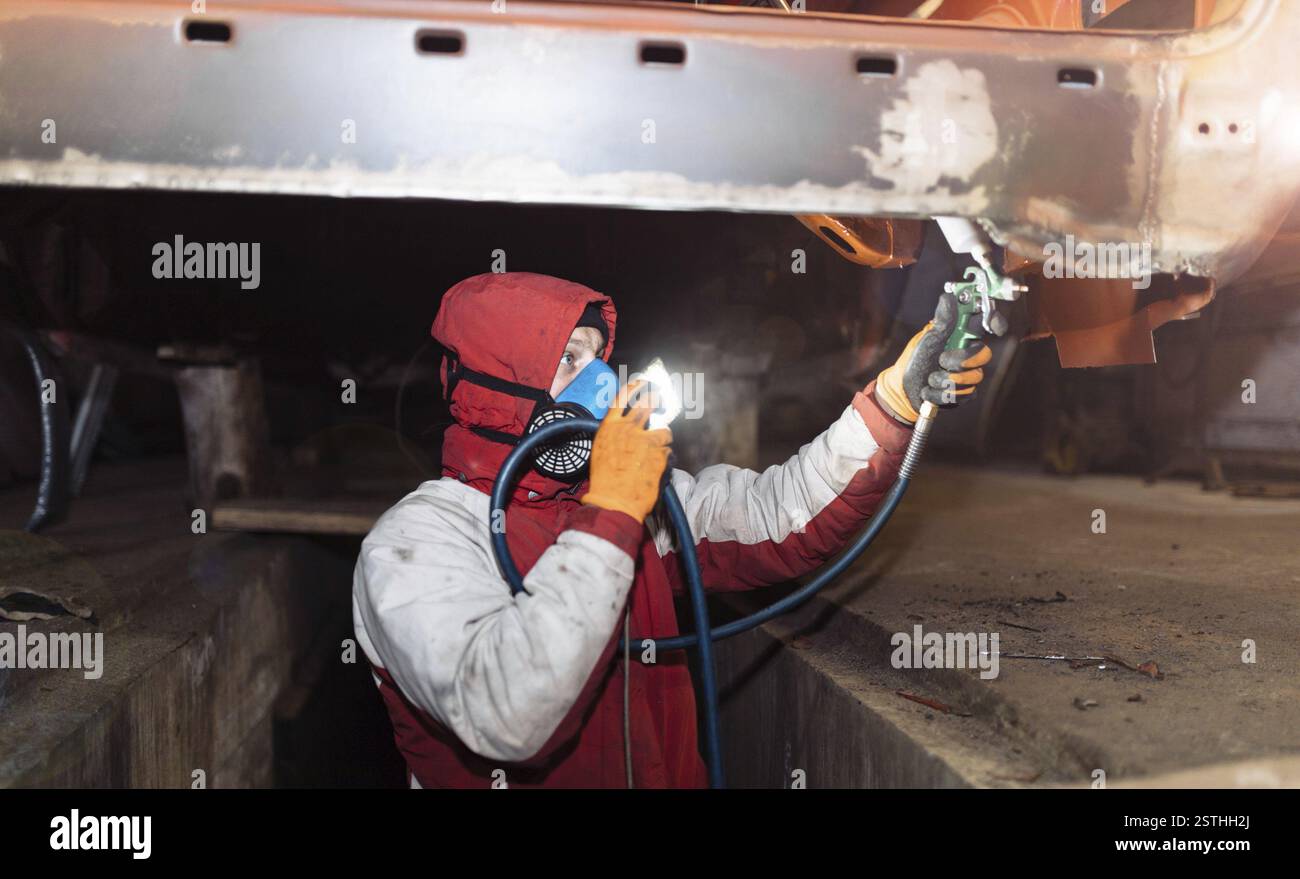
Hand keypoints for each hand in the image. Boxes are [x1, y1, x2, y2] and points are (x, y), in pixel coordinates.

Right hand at [580, 381, 671, 523]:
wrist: (614, 501)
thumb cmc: (604, 481)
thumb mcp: (601, 452)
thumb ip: (614, 437)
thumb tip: (626, 433)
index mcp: (610, 428)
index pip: (622, 398)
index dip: (634, 386)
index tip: (642, 381)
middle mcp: (628, 429)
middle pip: (647, 404)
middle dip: (656, 400)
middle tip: (661, 400)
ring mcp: (646, 439)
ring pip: (663, 429)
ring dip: (663, 436)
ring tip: (658, 448)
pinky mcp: (660, 453)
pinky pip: (668, 449)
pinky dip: (665, 457)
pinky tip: (657, 467)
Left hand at [874, 292, 1003, 423]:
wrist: (903, 389)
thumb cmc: (915, 360)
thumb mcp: (927, 339)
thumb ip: (942, 322)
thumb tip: (949, 297)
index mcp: (962, 336)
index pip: (986, 325)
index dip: (996, 322)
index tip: (995, 328)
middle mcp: (969, 354)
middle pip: (984, 354)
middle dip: (961, 360)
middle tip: (941, 360)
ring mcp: (969, 374)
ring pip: (974, 377)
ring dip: (945, 380)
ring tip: (930, 378)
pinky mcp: (965, 393)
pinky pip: (965, 394)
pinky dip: (941, 394)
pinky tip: (929, 391)